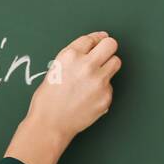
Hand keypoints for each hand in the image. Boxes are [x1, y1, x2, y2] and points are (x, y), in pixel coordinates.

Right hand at [5, 31, 120, 163]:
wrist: (49, 125)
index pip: (91, 38)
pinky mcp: (106, 96)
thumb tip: (92, 48)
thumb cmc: (47, 100)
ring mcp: (98, 81)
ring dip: (108, 67)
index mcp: (70, 56)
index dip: (96, 40)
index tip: (99, 42)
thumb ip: (73, 58)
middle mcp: (86, 65)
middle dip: (107, 48)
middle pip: (111, 44)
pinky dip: (102, 90)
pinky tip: (88, 98)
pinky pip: (110, 86)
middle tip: (103, 56)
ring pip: (116, 62)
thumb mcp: (55, 70)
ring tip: (94, 79)